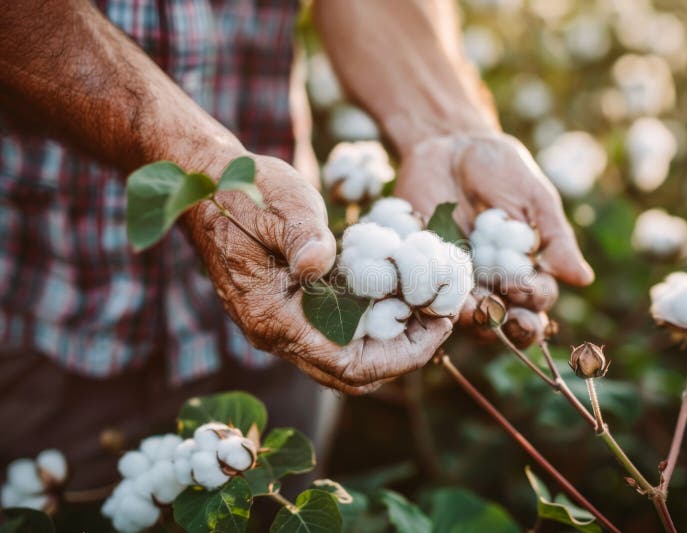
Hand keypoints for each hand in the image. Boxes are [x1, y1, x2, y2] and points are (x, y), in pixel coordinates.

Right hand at [183, 154, 451, 393]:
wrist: (209, 185)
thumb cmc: (243, 190)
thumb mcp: (279, 203)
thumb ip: (301, 235)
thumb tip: (320, 264)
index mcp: (272, 317)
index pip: (346, 364)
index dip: (401, 355)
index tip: (440, 326)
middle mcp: (276, 333)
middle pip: (350, 374)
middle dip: (402, 354)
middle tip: (441, 320)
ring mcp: (282, 326)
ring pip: (345, 360)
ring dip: (390, 342)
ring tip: (427, 309)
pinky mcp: (290, 313)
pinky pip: (337, 337)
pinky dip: (373, 326)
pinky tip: (398, 295)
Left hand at [394, 132, 593, 344]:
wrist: (449, 146)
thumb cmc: (501, 169)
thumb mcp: (533, 198)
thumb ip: (555, 238)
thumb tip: (583, 279)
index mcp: (527, 268)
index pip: (538, 298)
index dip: (535, 300)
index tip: (528, 289)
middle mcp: (494, 282)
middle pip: (507, 320)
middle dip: (512, 328)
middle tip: (509, 322)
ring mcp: (459, 280)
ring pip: (470, 316)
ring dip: (474, 318)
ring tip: (474, 309)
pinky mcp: (425, 271)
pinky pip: (429, 296)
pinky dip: (435, 299)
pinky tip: (438, 293)